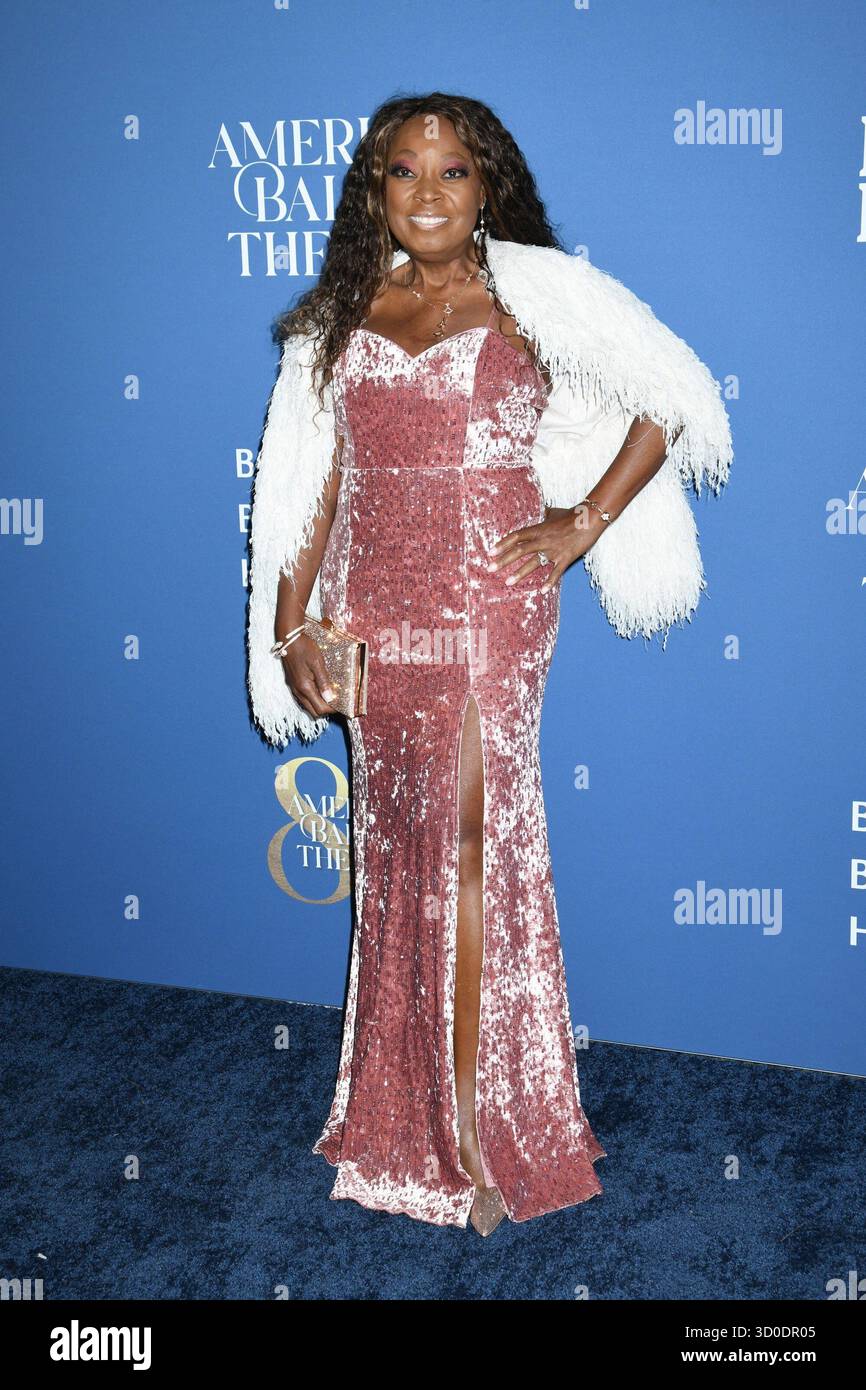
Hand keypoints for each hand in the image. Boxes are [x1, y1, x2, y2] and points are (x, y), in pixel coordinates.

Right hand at [279, 634, 338, 717]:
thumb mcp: (317, 662)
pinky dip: (314, 699)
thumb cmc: (304, 648)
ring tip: (331, 695)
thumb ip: (323, 681)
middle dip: (326, 709)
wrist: (288, 638)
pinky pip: (304, 699)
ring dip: (320, 704)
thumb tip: (329, 698)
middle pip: (314, 711)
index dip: (332, 709)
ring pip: (308, 706)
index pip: (320, 708)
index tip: (342, 704)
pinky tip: (321, 689)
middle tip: (337, 702)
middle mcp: (298, 691)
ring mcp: (294, 688)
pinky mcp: (293, 684)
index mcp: (304, 687)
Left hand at [487, 506, 606, 592]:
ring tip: (508, 582)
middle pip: (519, 550)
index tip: (490, 552)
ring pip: (534, 563)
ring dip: (520, 573)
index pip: (516, 536)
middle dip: (504, 560)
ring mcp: (554, 550)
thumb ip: (543, 513)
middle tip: (490, 568)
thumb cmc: (572, 514)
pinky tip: (542, 591)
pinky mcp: (566, 558)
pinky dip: (549, 582)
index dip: (503, 544)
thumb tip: (539, 509)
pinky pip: (556, 572)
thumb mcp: (553, 512)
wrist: (590, 518)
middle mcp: (543, 540)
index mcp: (539, 528)